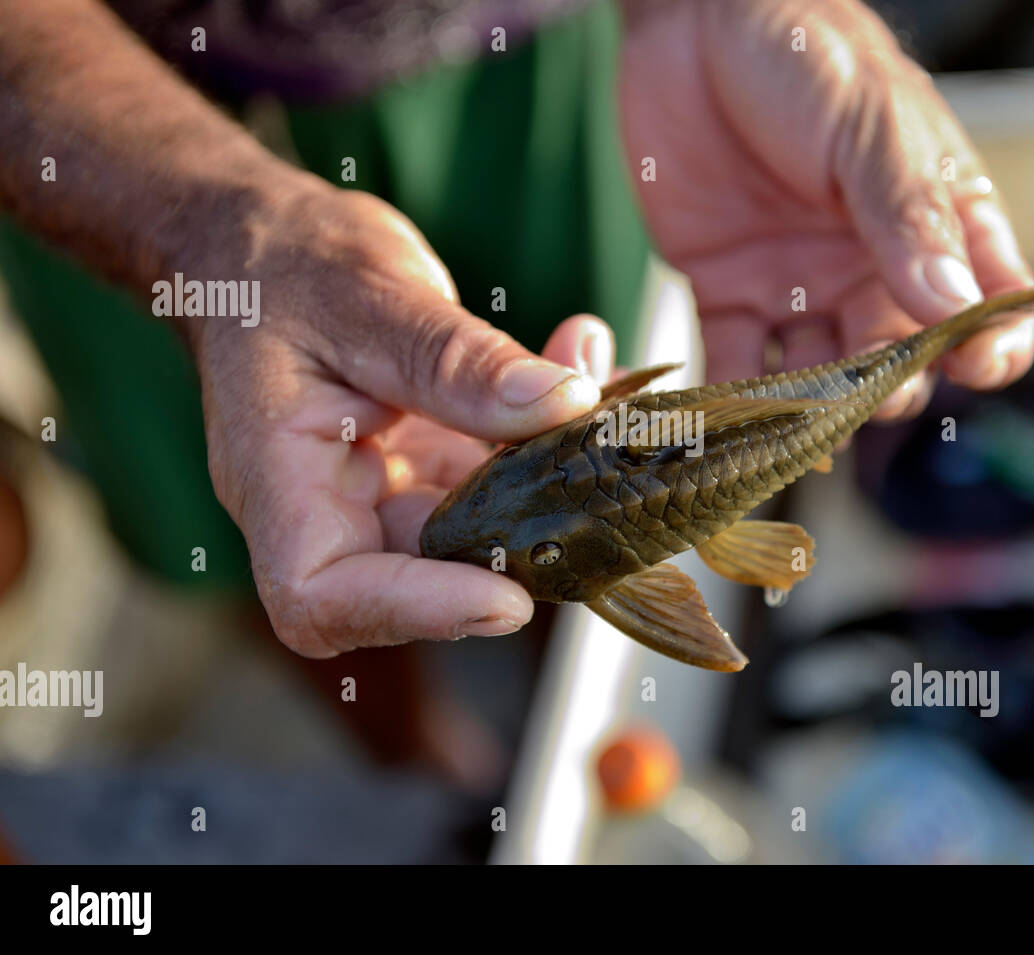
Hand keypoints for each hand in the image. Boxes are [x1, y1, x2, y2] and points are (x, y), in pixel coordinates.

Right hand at [185, 180, 613, 655]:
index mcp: (275, 481)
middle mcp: (327, 511)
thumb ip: (458, 359)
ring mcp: (383, 498)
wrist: (274, 246)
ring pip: (476, 538)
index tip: (507, 598)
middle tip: (595, 500)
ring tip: (605, 417)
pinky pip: (496, 487)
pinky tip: (592, 386)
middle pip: (417, 583)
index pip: (322, 595)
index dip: (415, 612)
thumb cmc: (288, 265)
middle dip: (516, 549)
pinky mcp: (428, 475)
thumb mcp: (372, 296)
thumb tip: (562, 403)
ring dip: (551, 491)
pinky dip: (548, 445)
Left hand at [620, 0, 1033, 417]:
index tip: (977, 366)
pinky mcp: (727, 294)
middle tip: (864, 391)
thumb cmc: (806, 54)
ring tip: (790, 422)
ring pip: (818, 382)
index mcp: (934, 226)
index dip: (991, 348)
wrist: (693, 21)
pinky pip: (734, 365)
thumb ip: (910, 218)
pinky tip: (727, 422)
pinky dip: (731, 401)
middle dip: (888, 390)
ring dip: (808, 412)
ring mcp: (799, 288)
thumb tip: (956, 312)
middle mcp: (871, 270)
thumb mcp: (873, 128)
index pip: (987, 308)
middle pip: (899, 364)